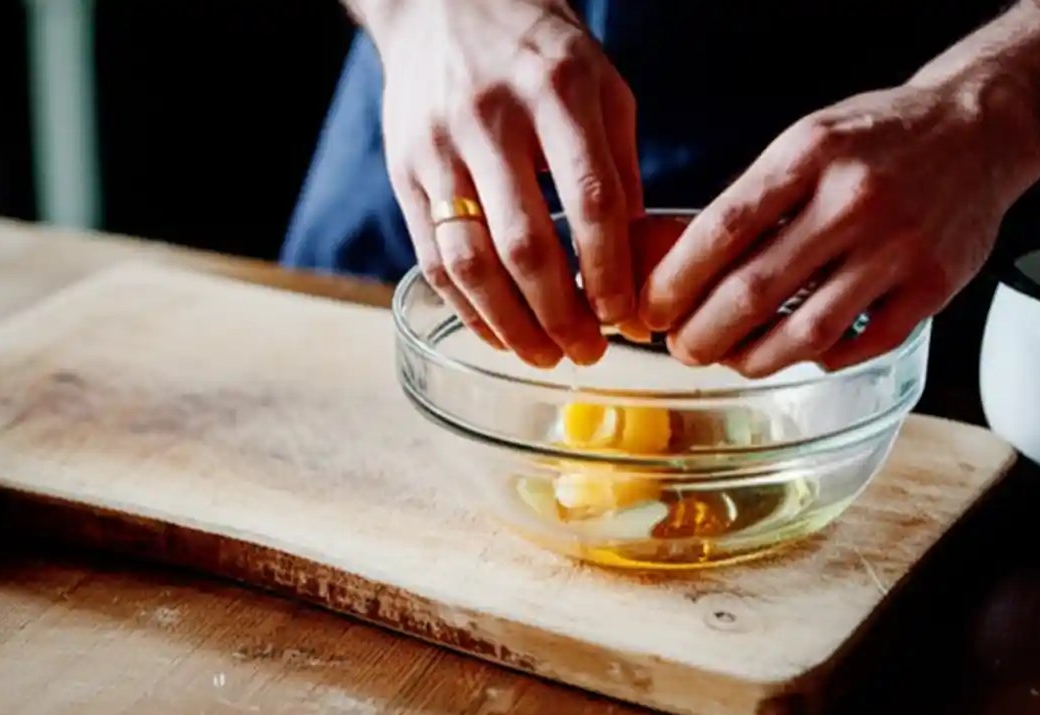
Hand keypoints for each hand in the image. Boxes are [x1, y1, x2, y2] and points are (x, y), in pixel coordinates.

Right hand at [369, 0, 642, 366]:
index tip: (627, 315)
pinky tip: (498, 333)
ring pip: (471, 262)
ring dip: (511, 326)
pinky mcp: (403, 173)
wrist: (445, 5)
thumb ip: (620, 168)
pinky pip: (434, 259)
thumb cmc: (539, 53)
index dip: (611, 271)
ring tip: (545, 355)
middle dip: (562, 314)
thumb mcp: (601, 87)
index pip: (591, 201)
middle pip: (526, 244)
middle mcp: (491, 119)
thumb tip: (636, 266)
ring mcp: (438, 148)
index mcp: (556, 90)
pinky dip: (468, 308)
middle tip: (590, 351)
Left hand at [638, 81, 1025, 376]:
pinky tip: (797, 353)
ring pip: (807, 330)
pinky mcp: (934, 284)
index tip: (651, 310)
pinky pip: (862, 342)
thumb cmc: (876, 138)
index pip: (722, 230)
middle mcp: (853, 199)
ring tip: (729, 359)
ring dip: (754, 357)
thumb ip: (755, 198)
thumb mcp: (805, 141)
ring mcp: (898, 246)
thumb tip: (683, 266)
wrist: (978, 127)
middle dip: (704, 333)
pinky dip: (821, 357)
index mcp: (809, 155)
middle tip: (681, 348)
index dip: (676, 281)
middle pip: (756, 289)